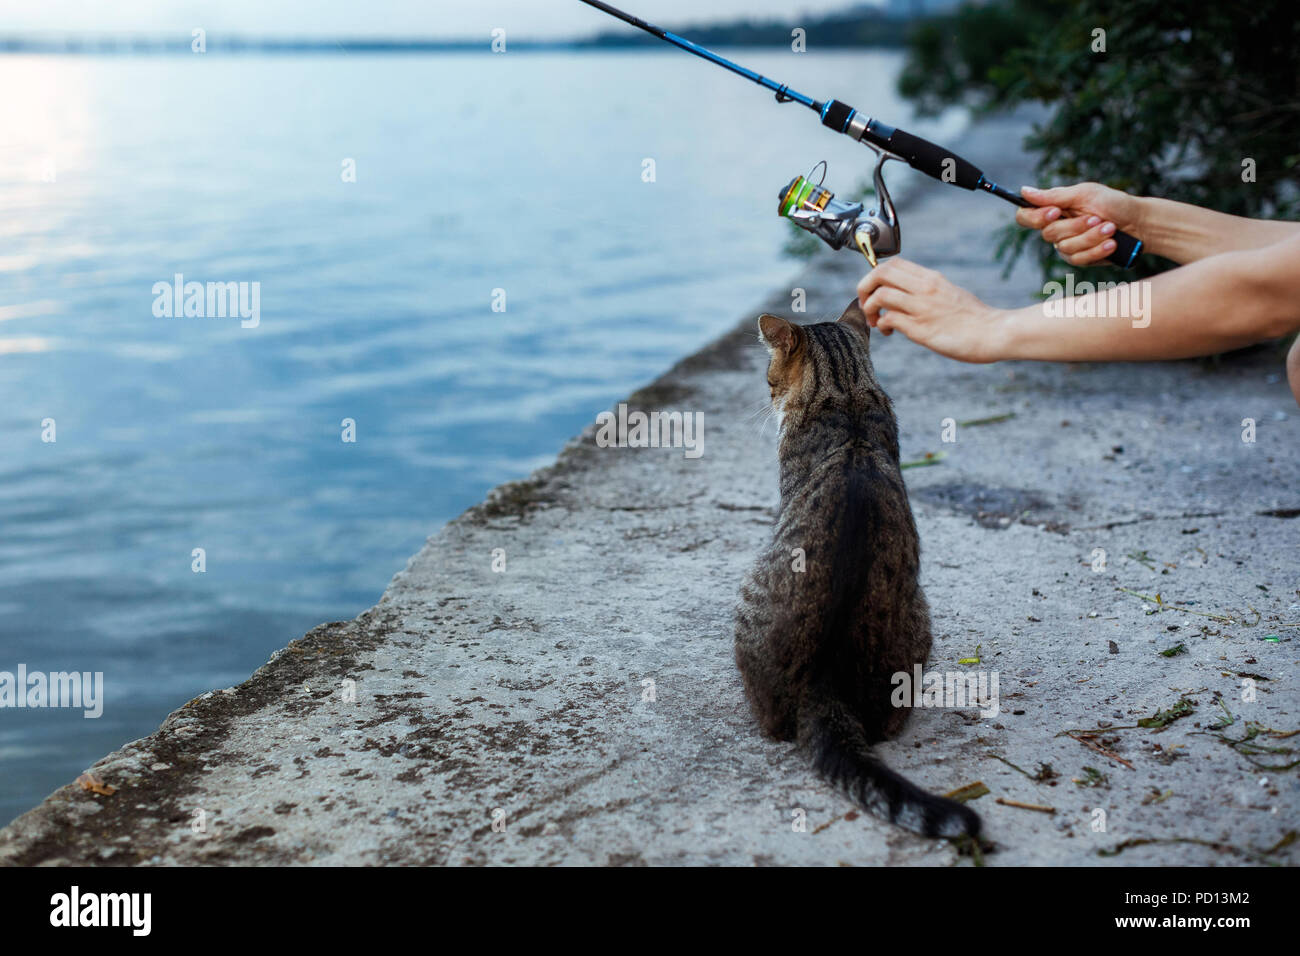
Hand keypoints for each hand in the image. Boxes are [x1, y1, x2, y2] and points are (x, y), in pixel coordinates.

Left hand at [856, 258, 1004, 362]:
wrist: (994, 333)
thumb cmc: (974, 318)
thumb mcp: (950, 293)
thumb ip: (928, 290)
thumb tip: (908, 293)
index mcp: (931, 278)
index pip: (892, 264)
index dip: (874, 276)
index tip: (875, 291)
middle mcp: (925, 288)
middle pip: (880, 273)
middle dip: (864, 289)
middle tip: (868, 305)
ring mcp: (922, 308)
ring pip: (880, 295)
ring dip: (870, 309)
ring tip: (877, 322)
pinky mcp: (922, 329)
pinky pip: (889, 319)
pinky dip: (882, 324)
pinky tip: (889, 331)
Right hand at [1017, 182, 1144, 265]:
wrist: (1138, 223)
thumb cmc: (1113, 203)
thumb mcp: (1084, 193)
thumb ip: (1054, 195)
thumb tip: (1024, 191)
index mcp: (1053, 210)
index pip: (1025, 217)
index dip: (1034, 217)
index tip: (1055, 212)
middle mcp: (1056, 230)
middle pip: (1049, 234)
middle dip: (1076, 226)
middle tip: (1097, 218)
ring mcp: (1066, 247)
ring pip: (1066, 248)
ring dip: (1091, 237)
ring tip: (1111, 228)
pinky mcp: (1080, 259)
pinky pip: (1080, 259)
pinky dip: (1098, 249)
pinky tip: (1112, 243)